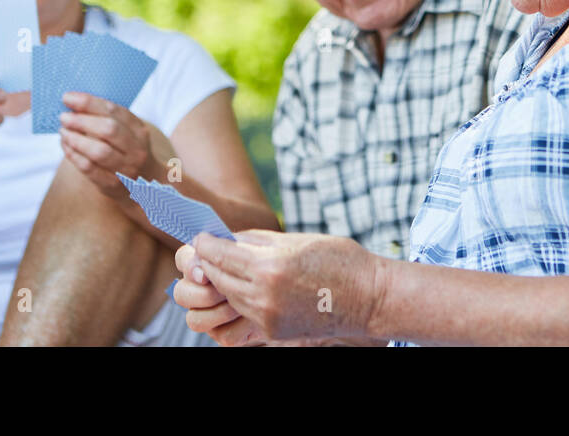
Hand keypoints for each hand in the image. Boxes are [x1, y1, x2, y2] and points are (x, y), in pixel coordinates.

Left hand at [58, 92, 170, 198]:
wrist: (146, 184)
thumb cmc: (129, 151)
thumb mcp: (128, 132)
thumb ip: (108, 119)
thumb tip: (75, 104)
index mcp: (139, 130)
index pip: (114, 111)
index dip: (89, 103)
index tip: (68, 97)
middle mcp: (136, 149)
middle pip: (109, 130)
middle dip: (82, 121)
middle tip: (64, 117)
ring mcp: (125, 168)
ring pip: (99, 151)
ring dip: (76, 139)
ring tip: (63, 131)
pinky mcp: (112, 184)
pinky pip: (89, 168)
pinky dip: (73, 155)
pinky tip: (66, 146)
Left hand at [182, 230, 382, 342]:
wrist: (368, 297)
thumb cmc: (339, 260)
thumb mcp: (298, 239)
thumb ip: (259, 241)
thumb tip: (229, 238)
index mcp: (270, 265)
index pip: (220, 255)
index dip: (205, 244)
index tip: (200, 237)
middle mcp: (263, 294)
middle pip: (217, 277)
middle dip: (208, 263)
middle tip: (205, 251)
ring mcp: (267, 316)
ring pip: (227, 296)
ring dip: (221, 281)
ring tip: (224, 268)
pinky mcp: (273, 331)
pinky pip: (243, 312)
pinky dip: (238, 298)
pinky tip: (243, 285)